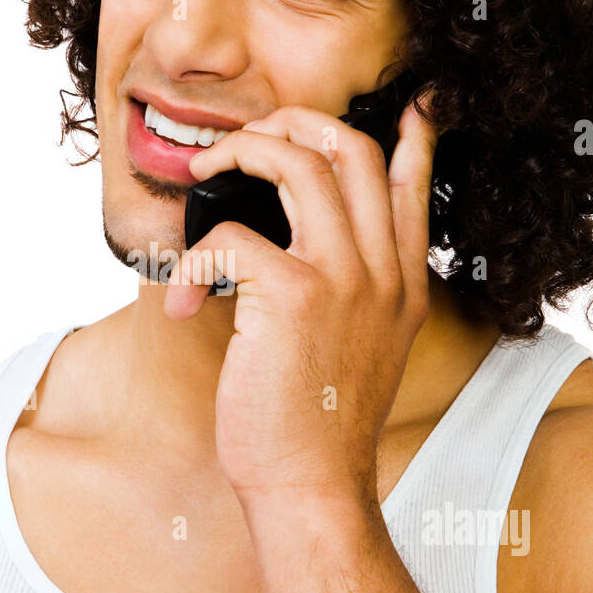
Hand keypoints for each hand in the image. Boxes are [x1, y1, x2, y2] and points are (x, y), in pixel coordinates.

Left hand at [164, 99, 439, 508]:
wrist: (311, 486)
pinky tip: (180, 301)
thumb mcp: (361, 351)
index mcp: (403, 285)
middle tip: (247, 141)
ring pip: (300, 165)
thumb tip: (294, 249)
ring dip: (241, 153)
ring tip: (205, 173)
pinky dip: (191, 260)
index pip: (412, 186)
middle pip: (352, 150)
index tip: (410, 105)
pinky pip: (230, 237)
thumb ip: (352, 294)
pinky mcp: (293, 298)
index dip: (409, 137)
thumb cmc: (316, 425)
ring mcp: (345, 280)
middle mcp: (384, 273)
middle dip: (291, 124)